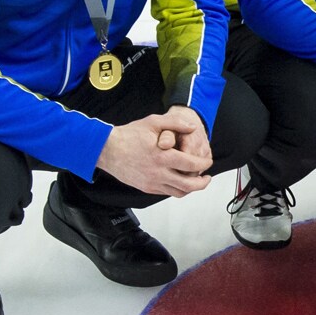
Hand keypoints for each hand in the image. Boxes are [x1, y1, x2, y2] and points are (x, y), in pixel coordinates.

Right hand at [98, 111, 213, 196]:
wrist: (108, 149)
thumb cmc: (129, 135)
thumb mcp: (153, 122)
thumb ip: (175, 123)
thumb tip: (193, 127)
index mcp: (163, 156)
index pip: (192, 164)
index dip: (204, 163)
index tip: (208, 161)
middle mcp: (159, 173)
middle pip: (189, 185)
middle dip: (202, 182)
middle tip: (207, 176)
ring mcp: (152, 182)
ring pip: (178, 192)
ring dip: (191, 188)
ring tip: (196, 181)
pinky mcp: (146, 188)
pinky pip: (167, 193)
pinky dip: (177, 189)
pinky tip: (180, 181)